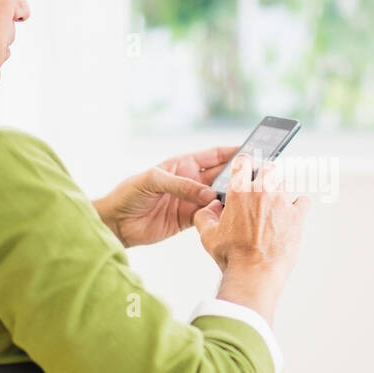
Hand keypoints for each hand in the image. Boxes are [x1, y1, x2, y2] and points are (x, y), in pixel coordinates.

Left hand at [93, 144, 240, 247]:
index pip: (214, 155)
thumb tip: (208, 193)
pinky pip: (209, 215)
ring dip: (231, 196)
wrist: (117, 222)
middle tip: (256, 176)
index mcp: (183, 164)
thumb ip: (180, 185)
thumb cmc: (129, 193)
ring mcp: (190, 200)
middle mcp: (190, 181)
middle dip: (238, 174)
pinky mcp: (188, 219)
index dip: (232, 152)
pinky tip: (230, 215)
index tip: (252, 150)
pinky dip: (219, 215)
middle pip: (220, 175)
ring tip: (248, 197)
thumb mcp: (152, 181)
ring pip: (218, 196)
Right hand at [191, 155, 310, 323]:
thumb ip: (205, 215)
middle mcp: (262, 191)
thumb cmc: (232, 256)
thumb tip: (210, 207)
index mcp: (239, 191)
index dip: (244, 164)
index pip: (243, 161)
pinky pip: (303, 201)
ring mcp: (282, 202)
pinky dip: (298, 206)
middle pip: (269, 168)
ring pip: (286, 183)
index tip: (246, 169)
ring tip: (274, 207)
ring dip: (281, 191)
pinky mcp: (297, 216)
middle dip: (265, 176)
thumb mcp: (207, 235)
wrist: (255, 274)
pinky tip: (291, 214)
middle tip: (261, 190)